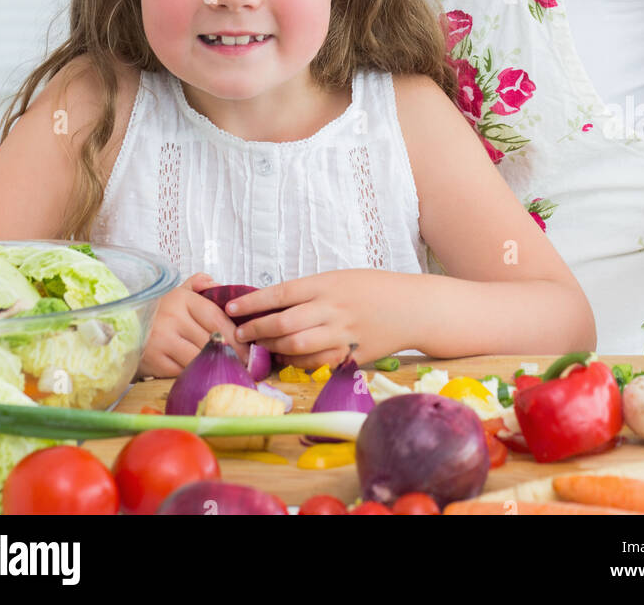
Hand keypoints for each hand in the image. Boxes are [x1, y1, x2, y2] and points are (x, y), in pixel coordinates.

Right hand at [137, 272, 249, 378]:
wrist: (122, 329)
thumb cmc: (157, 313)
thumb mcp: (175, 293)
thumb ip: (197, 284)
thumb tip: (216, 283)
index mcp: (182, 299)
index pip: (216, 317)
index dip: (235, 334)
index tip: (248, 347)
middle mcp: (172, 317)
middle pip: (210, 339)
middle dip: (230, 353)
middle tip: (245, 364)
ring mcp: (162, 339)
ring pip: (199, 356)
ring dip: (215, 366)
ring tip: (229, 371)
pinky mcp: (155, 361)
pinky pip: (183, 371)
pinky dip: (196, 374)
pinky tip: (204, 377)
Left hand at [224, 269, 415, 370]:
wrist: (411, 307)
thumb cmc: (373, 289)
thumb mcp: (340, 279)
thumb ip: (310, 292)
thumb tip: (275, 305)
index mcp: (326, 284)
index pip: (280, 293)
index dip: (252, 302)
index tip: (231, 307)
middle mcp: (332, 308)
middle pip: (284, 322)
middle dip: (256, 329)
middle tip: (239, 334)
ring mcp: (342, 334)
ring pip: (297, 346)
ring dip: (274, 348)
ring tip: (260, 348)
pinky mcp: (351, 355)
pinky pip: (317, 363)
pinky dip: (298, 363)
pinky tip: (288, 359)